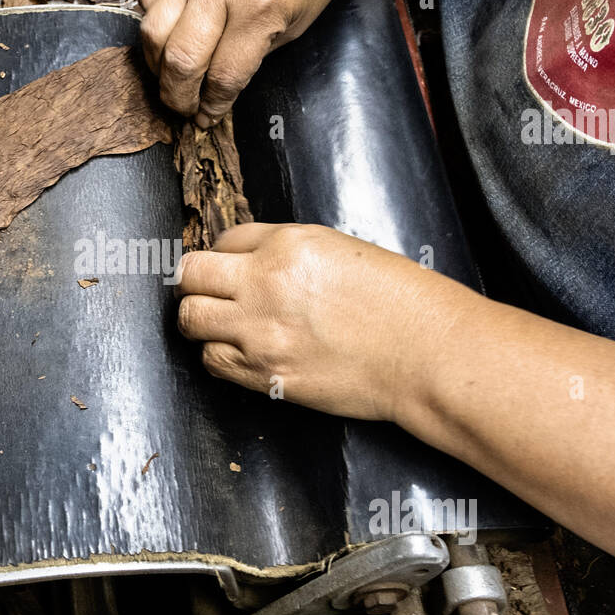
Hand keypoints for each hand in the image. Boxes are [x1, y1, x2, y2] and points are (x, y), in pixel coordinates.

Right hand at [138, 0, 367, 125]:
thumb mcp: (300, 20)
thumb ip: (255, 52)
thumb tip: (219, 84)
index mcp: (261, 7)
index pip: (223, 76)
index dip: (213, 107)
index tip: (207, 119)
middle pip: (180, 60)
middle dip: (178, 96)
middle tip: (184, 108)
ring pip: (153, 30)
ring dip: (158, 66)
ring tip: (171, 78)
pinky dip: (153, 24)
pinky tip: (167, 36)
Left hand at [175, 223, 474, 420]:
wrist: (425, 353)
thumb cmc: (397, 300)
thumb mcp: (340, 250)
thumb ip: (287, 251)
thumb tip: (248, 259)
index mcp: (286, 244)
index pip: (222, 239)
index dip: (222, 254)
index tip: (228, 266)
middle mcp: (265, 285)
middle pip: (189, 276)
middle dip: (194, 283)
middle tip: (206, 292)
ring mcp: (260, 333)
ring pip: (190, 320)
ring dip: (198, 320)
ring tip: (217, 323)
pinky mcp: (265, 375)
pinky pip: (212, 361)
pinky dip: (217, 355)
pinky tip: (238, 351)